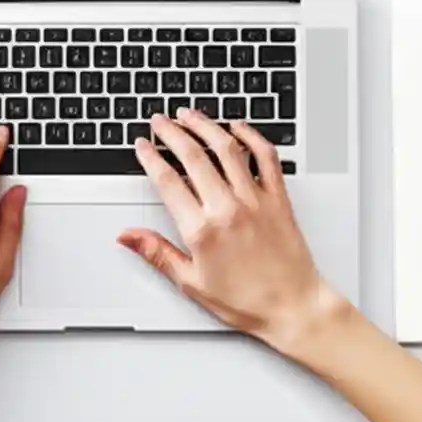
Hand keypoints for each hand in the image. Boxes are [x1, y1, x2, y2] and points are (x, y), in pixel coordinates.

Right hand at [119, 108, 347, 352]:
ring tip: (189, 114)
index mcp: (202, 230)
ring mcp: (255, 199)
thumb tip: (128, 236)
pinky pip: (266, 156)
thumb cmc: (246, 301)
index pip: (167, 181)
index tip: (142, 145)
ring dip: (205, 125)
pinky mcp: (278, 198)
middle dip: (172, 132)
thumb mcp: (191, 281)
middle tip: (159, 120)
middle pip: (193, 156)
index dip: (150, 157)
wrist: (293, 307)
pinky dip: (251, 135)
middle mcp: (228, 208)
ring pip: (226, 148)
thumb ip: (157, 252)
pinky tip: (237, 126)